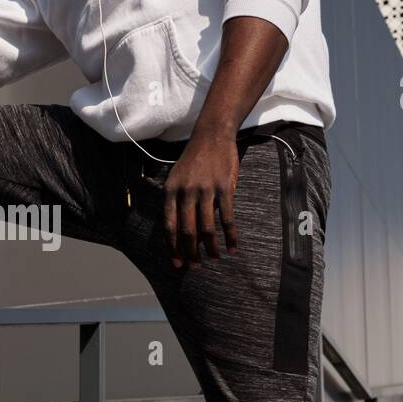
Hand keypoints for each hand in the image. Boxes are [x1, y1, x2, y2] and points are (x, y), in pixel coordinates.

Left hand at [163, 129, 238, 267]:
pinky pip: (227, 218)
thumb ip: (177, 201)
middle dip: (191, 252)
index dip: (173, 247)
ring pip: (207, 228)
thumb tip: (181, 230)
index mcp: (171, 191)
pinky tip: (233, 247)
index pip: (169, 226)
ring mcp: (206, 190)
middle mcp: (186, 192)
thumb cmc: (194, 160)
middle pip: (188, 230)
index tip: (178, 264)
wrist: (212, 135)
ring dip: (211, 248)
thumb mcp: (177, 177)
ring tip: (215, 258)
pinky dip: (231, 236)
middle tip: (196, 267)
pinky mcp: (224, 188)